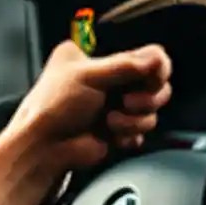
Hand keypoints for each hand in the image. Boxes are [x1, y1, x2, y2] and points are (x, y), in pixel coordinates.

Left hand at [6, 40, 173, 171]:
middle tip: (127, 102)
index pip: (144, 56)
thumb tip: (159, 59)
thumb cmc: (55, 106)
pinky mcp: (120, 129)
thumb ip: (126, 65)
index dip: (154, 69)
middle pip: (155, 85)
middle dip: (144, 99)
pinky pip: (142, 130)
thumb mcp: (89, 76)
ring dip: (134, 120)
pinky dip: (130, 134)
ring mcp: (116, 105)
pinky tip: (112, 136)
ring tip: (110, 122)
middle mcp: (110, 79)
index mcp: (97, 56)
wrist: (46, 148)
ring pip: (150, 110)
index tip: (149, 79)